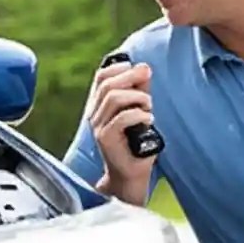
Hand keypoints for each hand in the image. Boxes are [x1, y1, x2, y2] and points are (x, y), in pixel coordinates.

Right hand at [86, 59, 156, 200]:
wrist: (129, 174)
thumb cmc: (135, 143)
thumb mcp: (139, 111)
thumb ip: (139, 90)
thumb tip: (144, 68)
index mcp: (99, 105)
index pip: (101, 77)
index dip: (118, 67)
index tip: (136, 68)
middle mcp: (94, 114)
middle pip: (107, 85)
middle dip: (131, 77)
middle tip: (148, 78)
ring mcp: (98, 127)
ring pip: (114, 98)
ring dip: (138, 98)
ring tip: (149, 107)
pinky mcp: (105, 138)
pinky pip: (122, 118)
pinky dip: (139, 114)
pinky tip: (149, 120)